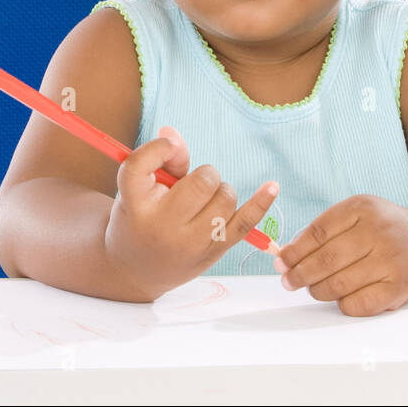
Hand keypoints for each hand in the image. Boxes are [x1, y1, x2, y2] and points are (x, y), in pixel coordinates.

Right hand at [105, 125, 278, 299]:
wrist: (135, 269)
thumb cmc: (138, 217)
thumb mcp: (139, 189)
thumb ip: (159, 160)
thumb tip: (173, 136)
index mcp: (135, 204)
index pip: (142, 164)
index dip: (160, 148)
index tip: (169, 145)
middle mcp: (162, 225)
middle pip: (201, 182)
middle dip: (203, 175)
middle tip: (191, 186)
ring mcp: (190, 243)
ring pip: (225, 198)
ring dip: (219, 191)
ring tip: (202, 202)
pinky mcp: (213, 252)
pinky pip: (244, 223)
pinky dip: (260, 203)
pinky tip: (272, 187)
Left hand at [273, 195, 407, 315]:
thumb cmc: (382, 230)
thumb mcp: (357, 215)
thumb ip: (323, 229)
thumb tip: (287, 254)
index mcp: (363, 208)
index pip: (319, 232)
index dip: (295, 251)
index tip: (281, 262)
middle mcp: (379, 232)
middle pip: (327, 259)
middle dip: (301, 274)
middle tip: (289, 281)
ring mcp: (390, 261)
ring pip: (339, 284)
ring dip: (318, 291)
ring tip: (313, 289)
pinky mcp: (398, 288)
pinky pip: (358, 304)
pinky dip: (342, 304)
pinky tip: (340, 297)